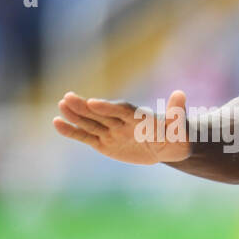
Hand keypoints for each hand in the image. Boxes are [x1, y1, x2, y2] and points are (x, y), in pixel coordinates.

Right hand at [52, 89, 191, 164]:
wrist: (168, 145)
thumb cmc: (176, 134)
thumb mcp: (179, 127)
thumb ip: (176, 113)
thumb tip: (180, 94)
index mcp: (139, 117)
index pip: (122, 111)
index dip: (109, 107)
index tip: (94, 103)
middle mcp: (121, 121)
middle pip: (101, 114)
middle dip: (86, 108)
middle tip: (67, 98)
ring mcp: (111, 131)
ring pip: (91, 124)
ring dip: (75, 116)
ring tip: (60, 106)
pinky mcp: (104, 143)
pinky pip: (87, 137)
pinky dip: (73, 131)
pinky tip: (57, 123)